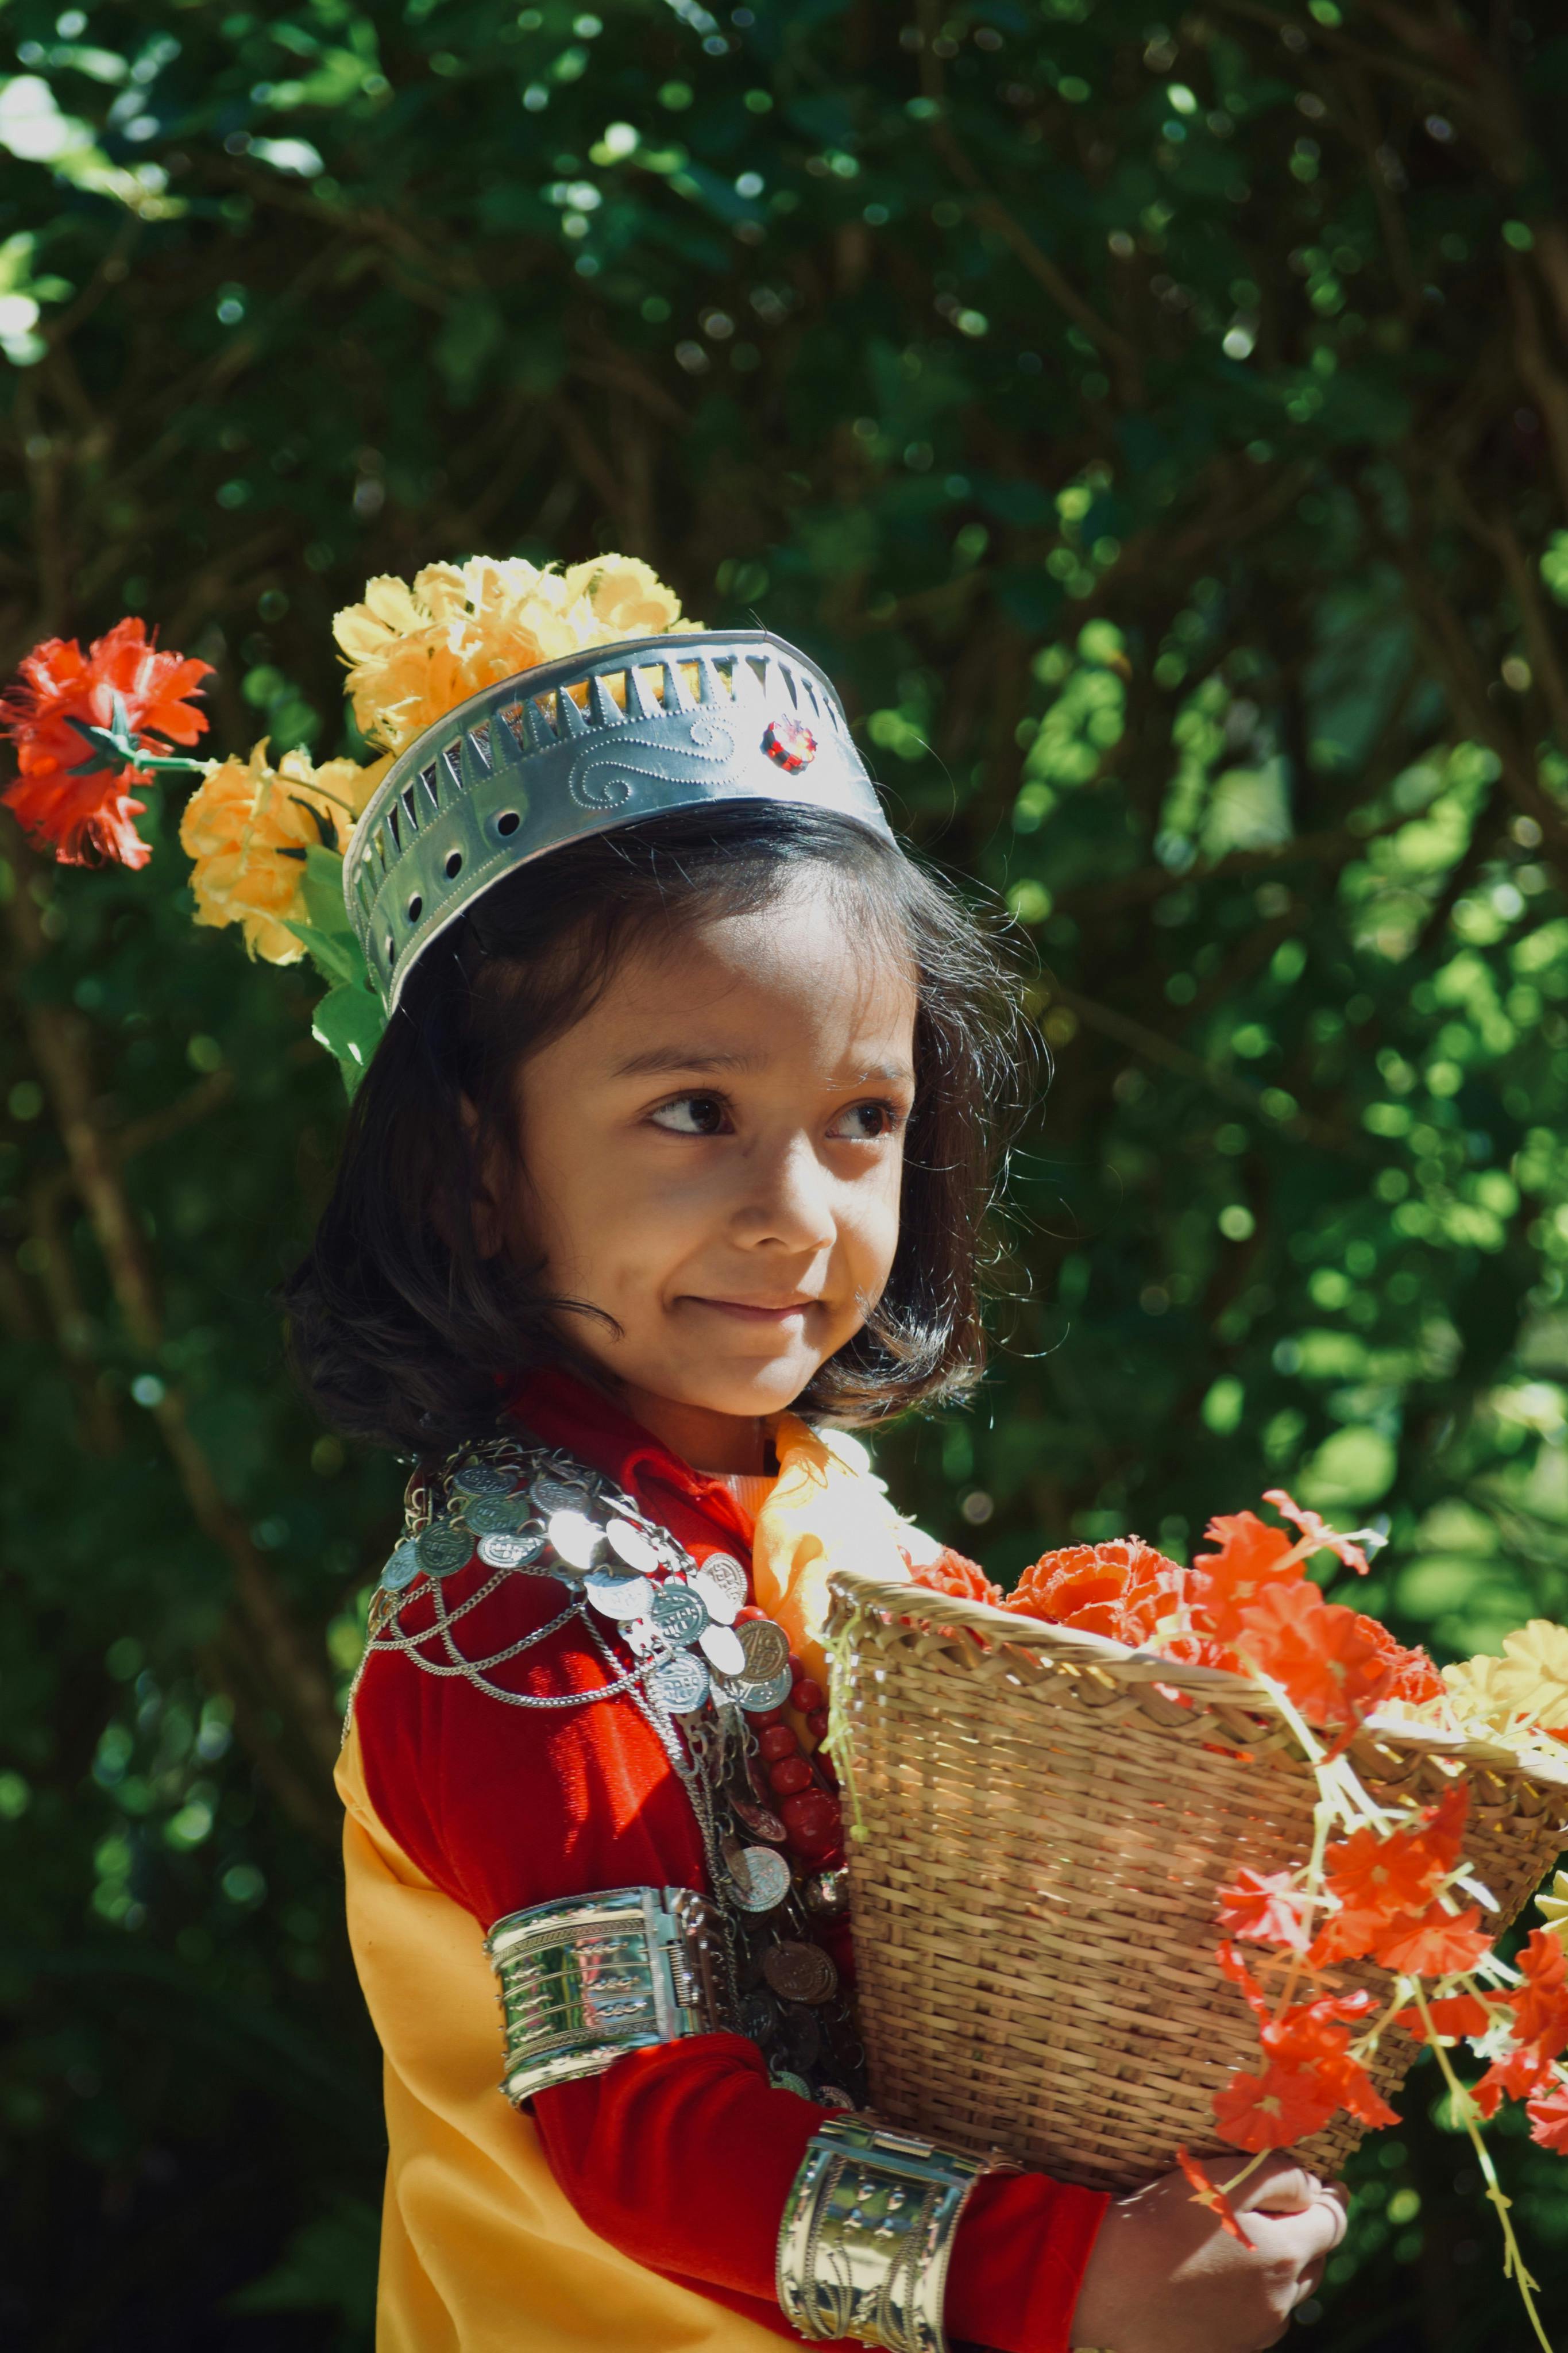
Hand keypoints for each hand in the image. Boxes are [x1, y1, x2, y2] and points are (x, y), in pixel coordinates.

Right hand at [1069, 2153, 1347, 2352]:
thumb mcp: (1222, 2178)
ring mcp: (1254, 2335)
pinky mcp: (1227, 2352)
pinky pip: (1255, 2320)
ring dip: (1278, 2269)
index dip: (1333, 2198)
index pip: (1335, 2224)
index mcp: (1286, 2257)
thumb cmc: (1161, 2222)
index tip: (1329, 2184)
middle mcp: (1280, 2304)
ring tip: (1237, 2245)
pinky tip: (1213, 2278)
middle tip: (1274, 2209)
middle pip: (1314, 2262)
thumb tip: (1315, 2188)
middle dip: (1304, 2234)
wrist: (1105, 2284)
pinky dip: (1249, 2296)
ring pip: (1286, 2295)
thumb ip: (1281, 2176)